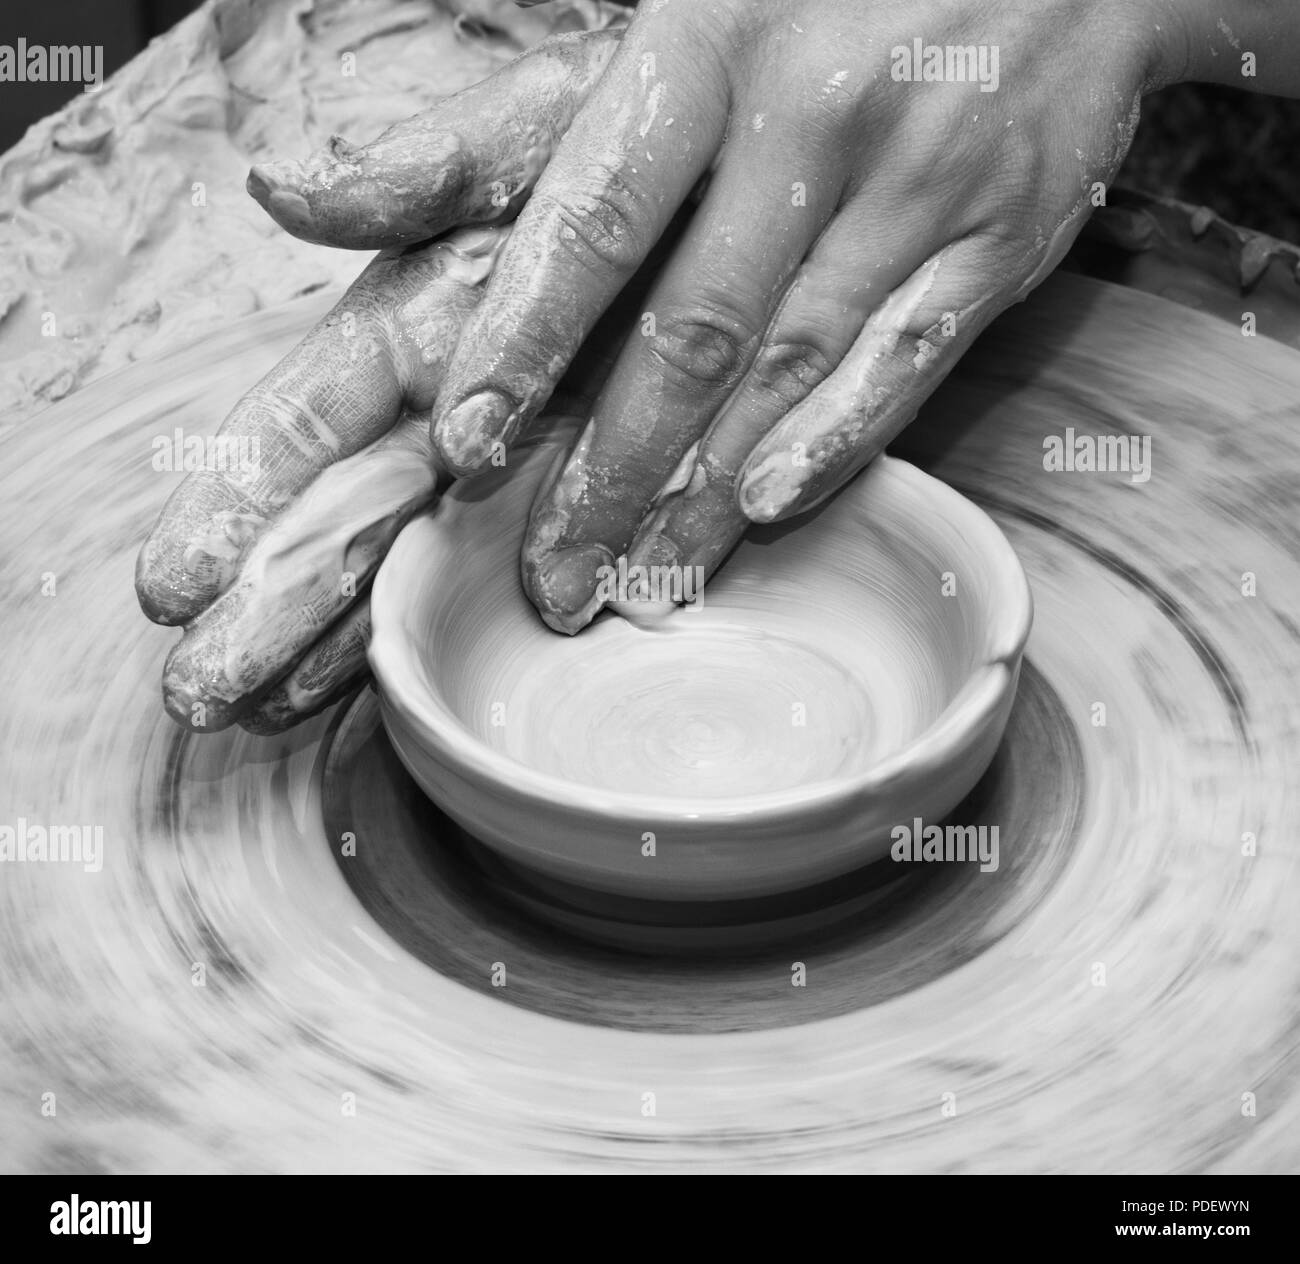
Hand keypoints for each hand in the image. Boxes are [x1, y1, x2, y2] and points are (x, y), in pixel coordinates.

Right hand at [137, 29, 622, 732]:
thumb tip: (283, 189)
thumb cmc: (637, 147)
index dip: (239, 499)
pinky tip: (360, 688)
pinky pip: (494, 583)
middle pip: (338, 517)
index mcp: (414, 325)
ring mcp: (504, 468)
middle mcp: (443, 408)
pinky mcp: (577, 503)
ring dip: (324, 641)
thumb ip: (421, 174)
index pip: (305, 421)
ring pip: (397, 566)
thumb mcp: (533, 134)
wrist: (750, 184)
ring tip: (255, 706)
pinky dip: (426, 636)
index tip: (170, 581)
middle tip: (197, 688)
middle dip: (262, 602)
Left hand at [427, 0, 1186, 631]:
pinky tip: (766, 511)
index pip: (592, 220)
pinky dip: (835, 445)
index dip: (524, 343)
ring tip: (637, 582)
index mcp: (702, 44)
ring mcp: (918, 182)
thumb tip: (289, 191)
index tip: (465, 447)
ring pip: (790, 370)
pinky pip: (908, 364)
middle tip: (554, 582)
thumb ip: (480, 135)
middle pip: (690, 332)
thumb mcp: (653, 23)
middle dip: (611, 471)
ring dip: (703, 491)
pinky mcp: (1001, 238)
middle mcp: (811, 117)